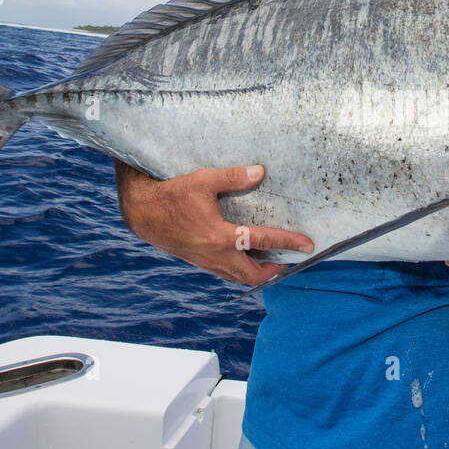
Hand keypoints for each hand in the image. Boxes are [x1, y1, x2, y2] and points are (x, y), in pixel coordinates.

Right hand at [114, 160, 312, 284]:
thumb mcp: (203, 181)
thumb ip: (233, 177)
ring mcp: (206, 261)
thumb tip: (259, 172)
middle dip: (275, 271)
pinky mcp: (199, 261)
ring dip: (257, 272)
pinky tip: (246, 258)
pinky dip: (240, 269)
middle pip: (253, 274)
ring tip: (273, 262)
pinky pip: (225, 273)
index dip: (287, 242)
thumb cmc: (172, 196)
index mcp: (220, 237)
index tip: (306, 244)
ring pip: (238, 277)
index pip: (262, 241)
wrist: (142, 214)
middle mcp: (215, 255)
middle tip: (291, 260)